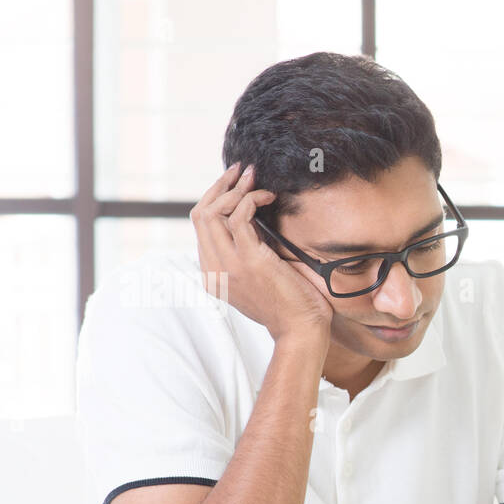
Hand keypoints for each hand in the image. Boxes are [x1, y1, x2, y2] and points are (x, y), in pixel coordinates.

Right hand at [190, 162, 333, 343]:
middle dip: (220, 186)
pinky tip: (268, 198)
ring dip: (234, 188)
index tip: (235, 184)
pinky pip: (239, 216)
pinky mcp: (250, 261)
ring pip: (213, 212)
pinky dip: (252, 199)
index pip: (200, 227)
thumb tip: (251, 224)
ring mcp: (229, 266)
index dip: (215, 200)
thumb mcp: (259, 279)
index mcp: (213, 275)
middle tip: (241, 171)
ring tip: (254, 178)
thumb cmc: (291, 307)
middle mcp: (214, 270)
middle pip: (200, 214)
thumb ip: (247, 256)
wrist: (302, 332)